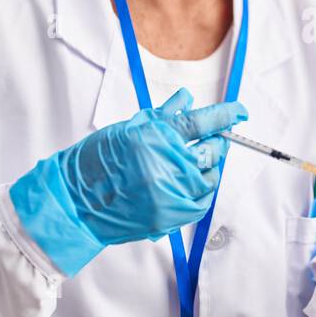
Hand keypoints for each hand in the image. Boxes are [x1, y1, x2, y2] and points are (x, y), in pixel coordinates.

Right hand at [9, 87, 246, 275]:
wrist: (76, 202)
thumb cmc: (97, 163)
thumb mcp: (126, 130)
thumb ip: (161, 117)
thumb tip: (187, 101)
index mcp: (154, 137)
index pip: (200, 122)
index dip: (225, 115)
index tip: (239, 112)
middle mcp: (166, 164)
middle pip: (212, 150)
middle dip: (218, 142)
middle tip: (216, 140)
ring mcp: (170, 192)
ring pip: (210, 176)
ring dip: (210, 167)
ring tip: (197, 164)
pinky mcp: (171, 215)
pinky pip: (202, 202)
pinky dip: (203, 191)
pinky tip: (193, 185)